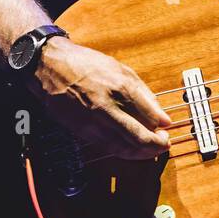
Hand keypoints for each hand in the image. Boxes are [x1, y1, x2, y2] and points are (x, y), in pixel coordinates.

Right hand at [29, 36, 172, 159]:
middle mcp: (109, 106)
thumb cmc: (86, 65)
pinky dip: (124, 152)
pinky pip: (108, 147)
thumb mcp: (120, 69)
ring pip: (124, 146)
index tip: (168, 128)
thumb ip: (143, 93)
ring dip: (142, 153)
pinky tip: (132, 150)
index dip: (163, 126)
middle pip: (140, 136)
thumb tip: (162, 116)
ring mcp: (94, 121)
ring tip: (151, 150)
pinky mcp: (82, 131)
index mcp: (121, 87)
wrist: (51, 66)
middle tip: (164, 143)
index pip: (151, 115)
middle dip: (157, 145)